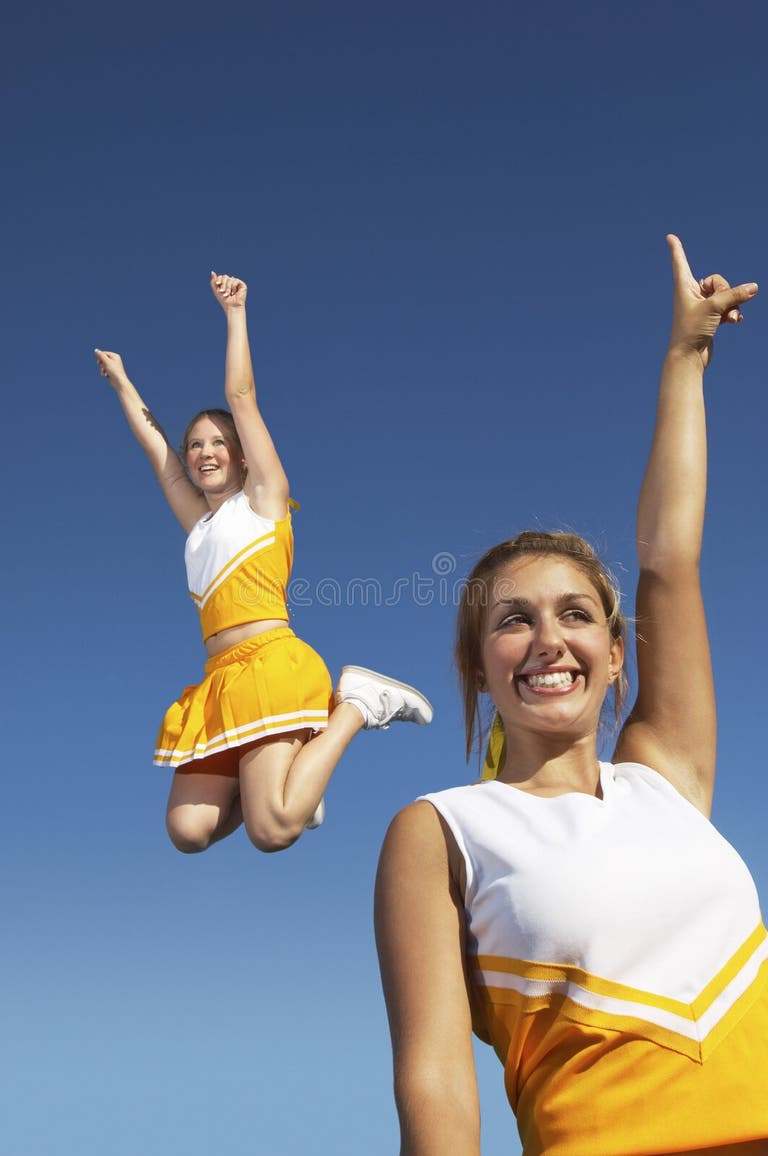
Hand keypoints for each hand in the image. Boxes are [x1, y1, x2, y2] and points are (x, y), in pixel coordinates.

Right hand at [94, 349, 128, 387]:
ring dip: (102, 369)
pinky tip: (105, 376)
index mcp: (115, 356)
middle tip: (102, 366)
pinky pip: (105, 370)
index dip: (100, 357)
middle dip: (101, 364)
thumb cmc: (114, 371)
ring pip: (103, 365)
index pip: (104, 353)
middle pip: (103, 359)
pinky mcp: (112, 372)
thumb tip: (96, 350)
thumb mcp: (106, 361)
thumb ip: (101, 355)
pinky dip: (104, 372)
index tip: (99, 362)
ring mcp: (113, 366)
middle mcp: (115, 360)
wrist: (119, 381)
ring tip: (104, 372)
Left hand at [210, 270, 246, 309]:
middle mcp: (231, 282)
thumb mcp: (216, 290)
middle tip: (222, 291)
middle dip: (223, 284)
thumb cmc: (224, 300)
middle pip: (225, 276)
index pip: (221, 277)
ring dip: (227, 287)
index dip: (219, 279)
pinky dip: (233, 287)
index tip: (218, 284)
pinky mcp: (242, 285)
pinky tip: (234, 293)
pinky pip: (235, 280)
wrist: (231, 307)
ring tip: (228, 294)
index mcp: (225, 283)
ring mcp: (237, 283)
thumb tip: (212, 272)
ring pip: (230, 279)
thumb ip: (213, 281)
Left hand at [667, 234, 757, 367]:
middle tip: (718, 308)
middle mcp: (691, 294)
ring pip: (725, 295)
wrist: (688, 358)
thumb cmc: (692, 331)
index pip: (680, 263)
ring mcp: (701, 306)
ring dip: (731, 305)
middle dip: (725, 293)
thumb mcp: (715, 309)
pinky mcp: (709, 318)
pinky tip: (735, 321)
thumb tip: (754, 288)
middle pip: (717, 281)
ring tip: (729, 319)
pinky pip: (727, 307)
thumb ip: (735, 295)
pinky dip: (732, 312)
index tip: (669, 237)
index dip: (676, 249)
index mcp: (683, 287)